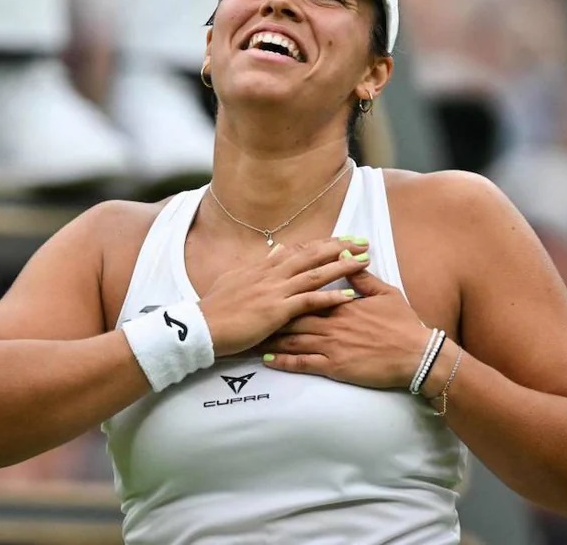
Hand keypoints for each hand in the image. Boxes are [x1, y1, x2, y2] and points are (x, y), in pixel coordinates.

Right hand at [200, 238, 370, 356]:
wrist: (202, 326)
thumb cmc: (215, 308)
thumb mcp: (235, 280)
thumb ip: (257, 267)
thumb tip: (274, 252)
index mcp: (262, 268)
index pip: (298, 250)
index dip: (321, 244)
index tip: (341, 240)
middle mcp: (271, 274)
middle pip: (312, 255)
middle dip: (339, 247)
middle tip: (362, 242)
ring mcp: (275, 291)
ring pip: (315, 274)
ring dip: (342, 267)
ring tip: (364, 261)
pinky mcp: (277, 310)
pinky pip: (309, 301)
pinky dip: (330, 297)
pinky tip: (349, 296)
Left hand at [260, 268, 431, 388]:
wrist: (417, 355)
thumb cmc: (403, 324)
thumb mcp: (385, 294)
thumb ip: (362, 279)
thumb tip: (347, 259)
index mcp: (341, 305)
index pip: (307, 294)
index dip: (286, 292)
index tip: (267, 289)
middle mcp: (332, 323)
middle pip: (293, 316)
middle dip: (270, 315)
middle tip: (249, 313)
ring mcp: (332, 346)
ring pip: (293, 339)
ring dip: (270, 337)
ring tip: (251, 335)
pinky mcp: (335, 367)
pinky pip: (303, 363)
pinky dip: (283, 361)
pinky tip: (268, 359)